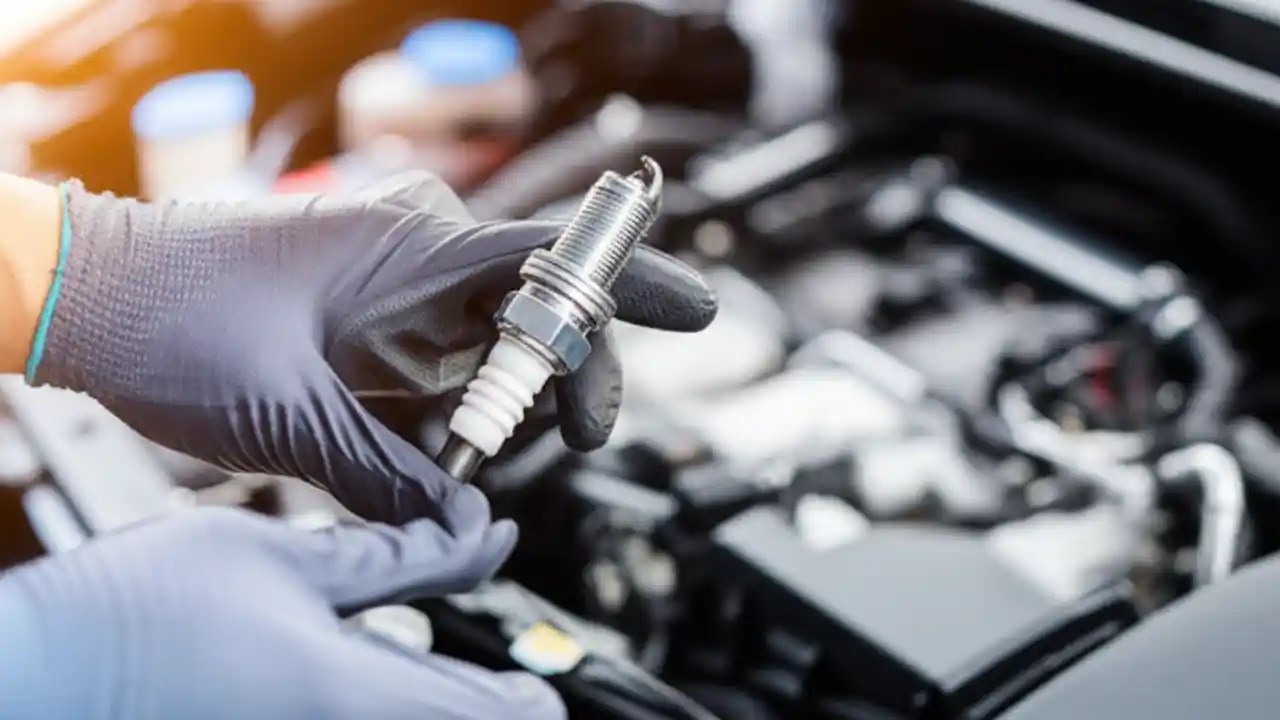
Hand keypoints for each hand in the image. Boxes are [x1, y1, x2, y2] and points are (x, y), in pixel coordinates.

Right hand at [0, 487, 565, 719]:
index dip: (532, 696)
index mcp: (360, 699)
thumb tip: (482, 535)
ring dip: (426, 699)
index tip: (539, 676)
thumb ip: (398, 553)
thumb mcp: (288, 557)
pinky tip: (345, 670)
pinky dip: (372, 703)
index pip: (500, 718)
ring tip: (410, 652)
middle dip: (481, 700)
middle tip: (480, 662)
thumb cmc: (145, 610)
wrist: (37, 672)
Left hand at [29, 174, 715, 521]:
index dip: (633, 285)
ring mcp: (399, 288)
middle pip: (543, 310)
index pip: (551, 260)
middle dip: (574, 375)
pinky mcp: (375, 320)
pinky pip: (448, 362)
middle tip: (582, 439)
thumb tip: (460, 533)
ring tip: (479, 458)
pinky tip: (437, 447)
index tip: (701, 313)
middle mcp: (419, 259)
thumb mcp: (292, 419)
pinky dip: (457, 409)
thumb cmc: (174, 322)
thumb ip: (388, 479)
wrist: (93, 298)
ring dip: (509, 402)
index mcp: (413, 250)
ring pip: (499, 343)